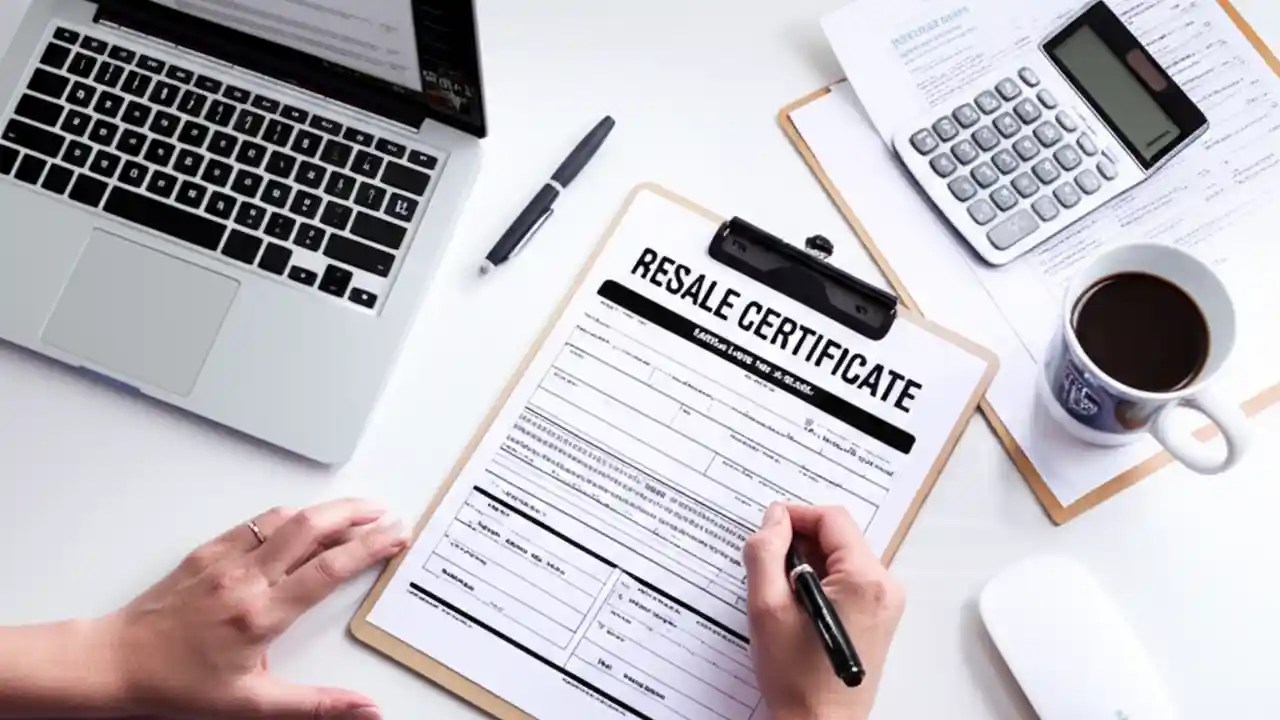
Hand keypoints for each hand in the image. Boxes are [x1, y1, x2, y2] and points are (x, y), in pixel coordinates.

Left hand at [100, 499, 407, 718]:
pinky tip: (299, 520)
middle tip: (385, 514)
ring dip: (325, 510)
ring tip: (353, 511)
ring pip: (285, 518)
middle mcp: (246, 579)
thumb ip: (315, 704)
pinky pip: (255, 523)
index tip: (395, 536)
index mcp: (261, 615)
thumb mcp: (252, 704)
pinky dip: (287, 516)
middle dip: (356, 514)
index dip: (370, 547)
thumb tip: (364, 708)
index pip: (330, 569)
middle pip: (313, 528)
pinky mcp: (206, 552)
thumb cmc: (175, 684)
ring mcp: (224, 560)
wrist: (114, 664)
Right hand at [743, 504, 904, 719]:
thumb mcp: (767, 607)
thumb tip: (774, 518)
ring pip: (841, 558)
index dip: (795, 516)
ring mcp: (885, 603)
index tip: (767, 529)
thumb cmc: (796, 678)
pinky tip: (797, 608)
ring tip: (781, 595)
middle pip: (839, 537)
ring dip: (808, 564)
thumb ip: (766, 552)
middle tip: (768, 569)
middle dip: (800, 543)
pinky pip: (848, 580)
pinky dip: (820, 582)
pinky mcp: (878, 616)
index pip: (832, 519)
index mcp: (864, 580)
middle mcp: (884, 587)